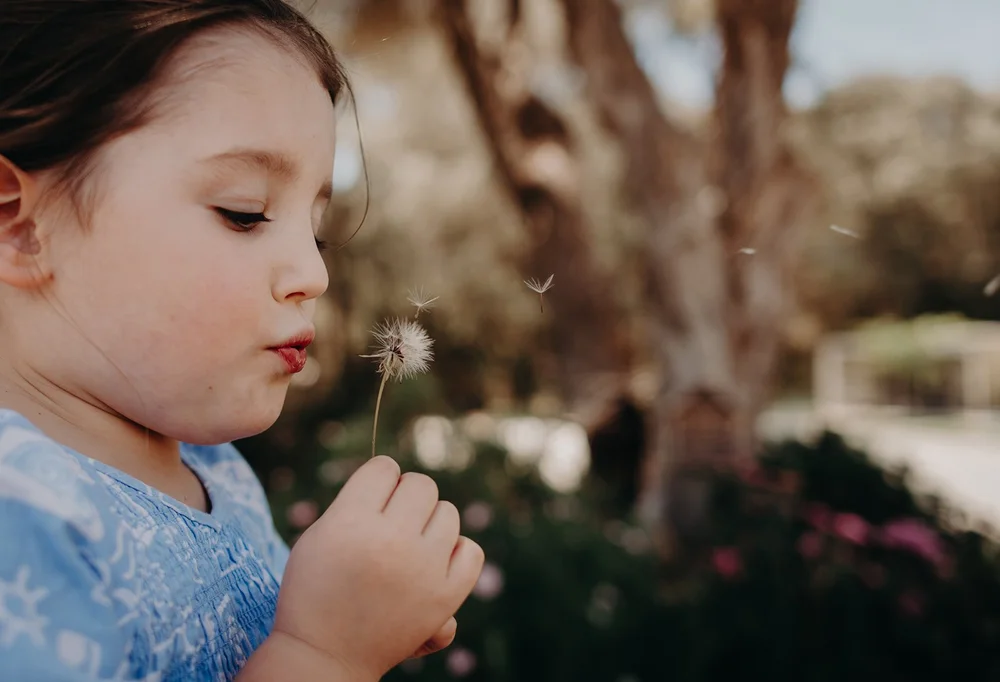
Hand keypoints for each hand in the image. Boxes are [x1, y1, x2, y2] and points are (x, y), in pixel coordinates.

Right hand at [272, 456, 483, 680]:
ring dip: (429, 523)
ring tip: (406, 546)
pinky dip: (456, 551)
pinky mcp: (445, 597)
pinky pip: (471, 550)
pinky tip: (433, 561)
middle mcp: (392, 542)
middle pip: (422, 485)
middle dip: (405, 497)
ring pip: (449, 512)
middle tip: (389, 522)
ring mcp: (423, 570)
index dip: (377, 480)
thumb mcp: (319, 534)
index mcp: (352, 522)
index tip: (370, 500)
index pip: (385, 467)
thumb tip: (400, 479)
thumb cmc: (317, 588)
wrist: (326, 655)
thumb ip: (358, 500)